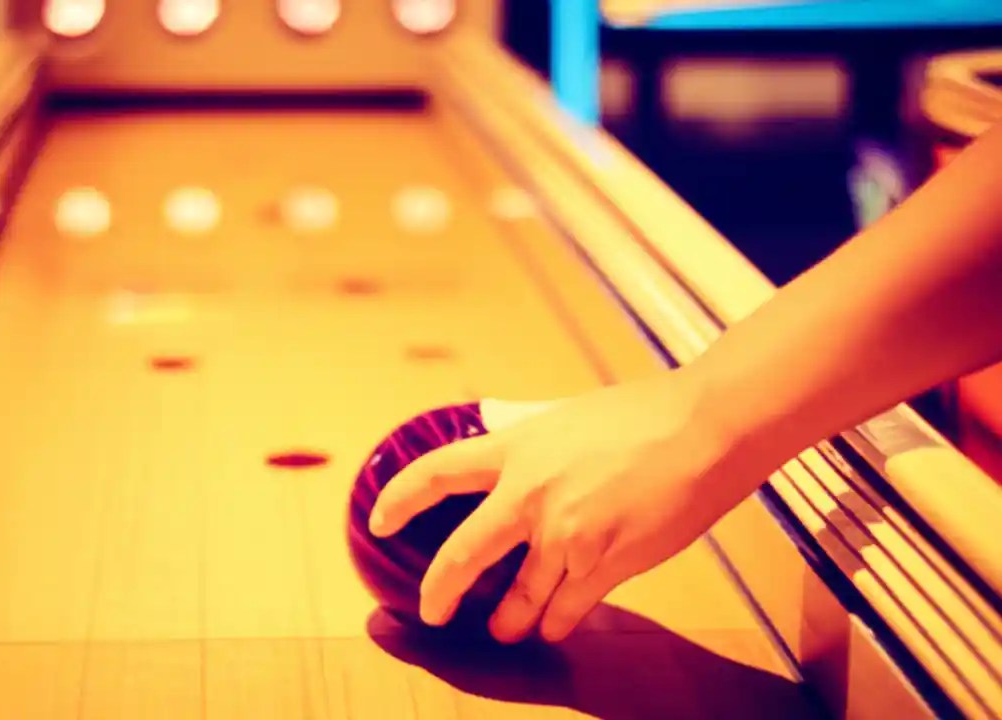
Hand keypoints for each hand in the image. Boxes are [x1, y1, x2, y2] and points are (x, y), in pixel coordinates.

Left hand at [367, 370, 756, 643]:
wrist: (707, 428)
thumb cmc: (645, 415)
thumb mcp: (566, 418)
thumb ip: (530, 444)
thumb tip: (503, 450)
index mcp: (518, 448)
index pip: (436, 473)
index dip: (399, 501)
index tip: (379, 521)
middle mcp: (532, 494)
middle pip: (463, 555)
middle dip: (439, 591)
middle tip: (432, 611)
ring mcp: (567, 534)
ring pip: (520, 598)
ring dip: (509, 620)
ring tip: (503, 628)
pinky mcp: (605, 563)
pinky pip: (567, 609)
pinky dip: (557, 621)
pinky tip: (555, 624)